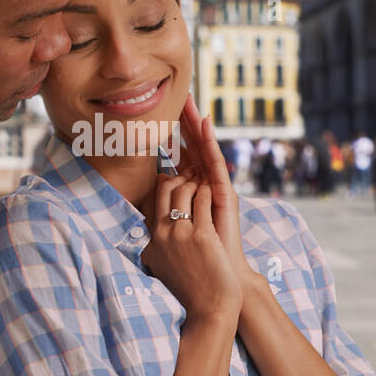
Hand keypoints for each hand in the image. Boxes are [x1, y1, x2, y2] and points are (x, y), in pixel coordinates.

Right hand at [141, 167, 240, 328]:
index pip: (153, 200)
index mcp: (152, 241)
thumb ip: (157, 245)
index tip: (178, 180)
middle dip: (180, 177)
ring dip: (196, 181)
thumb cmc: (190, 290)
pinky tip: (214, 191)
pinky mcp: (202, 235)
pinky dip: (208, 191)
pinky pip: (203, 200)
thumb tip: (154, 229)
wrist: (208, 310)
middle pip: (166, 189)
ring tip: (205, 180)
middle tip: (193, 173)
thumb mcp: (163, 267)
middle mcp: (162, 235)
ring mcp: (181, 234)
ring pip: (184, 191)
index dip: (166, 184)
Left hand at [177, 95, 255, 281]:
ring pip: (204, 149)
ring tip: (189, 99)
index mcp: (192, 192)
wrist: (218, 280)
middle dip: (184, 122)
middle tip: (178, 94)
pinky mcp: (224, 192)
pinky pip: (215, 161)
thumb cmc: (197, 262)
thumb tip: (152, 191)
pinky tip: (205, 122)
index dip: (172, 135)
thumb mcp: (172, 231)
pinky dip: (210, 141)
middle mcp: (205, 186)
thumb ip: (163, 210)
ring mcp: (216, 188)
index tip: (161, 113)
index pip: (181, 156)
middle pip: (193, 146)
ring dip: (196, 123)